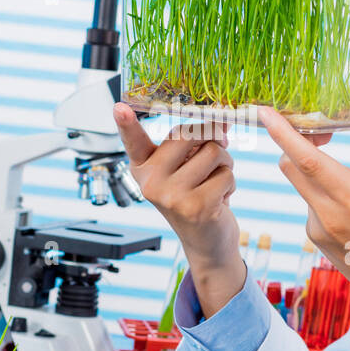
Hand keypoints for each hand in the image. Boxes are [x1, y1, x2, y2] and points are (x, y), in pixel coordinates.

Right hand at [112, 103, 246, 317]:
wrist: (207, 243)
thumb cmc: (197, 198)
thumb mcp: (187, 169)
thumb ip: (196, 143)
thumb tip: (221, 122)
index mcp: (144, 168)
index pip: (133, 142)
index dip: (126, 124)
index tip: (119, 107)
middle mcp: (151, 182)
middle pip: (190, 134)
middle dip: (211, 141)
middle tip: (211, 160)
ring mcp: (171, 195)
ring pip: (214, 152)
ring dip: (225, 164)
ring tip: (214, 184)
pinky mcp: (195, 207)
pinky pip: (226, 174)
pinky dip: (230, 183)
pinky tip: (219, 200)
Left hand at [259, 102, 349, 350]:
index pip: (306, 159)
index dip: (282, 132)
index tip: (263, 111)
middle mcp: (328, 214)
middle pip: (290, 165)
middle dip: (295, 140)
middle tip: (320, 127)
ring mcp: (316, 229)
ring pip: (299, 182)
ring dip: (311, 165)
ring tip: (339, 159)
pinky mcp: (313, 238)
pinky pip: (308, 201)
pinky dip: (320, 189)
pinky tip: (346, 198)